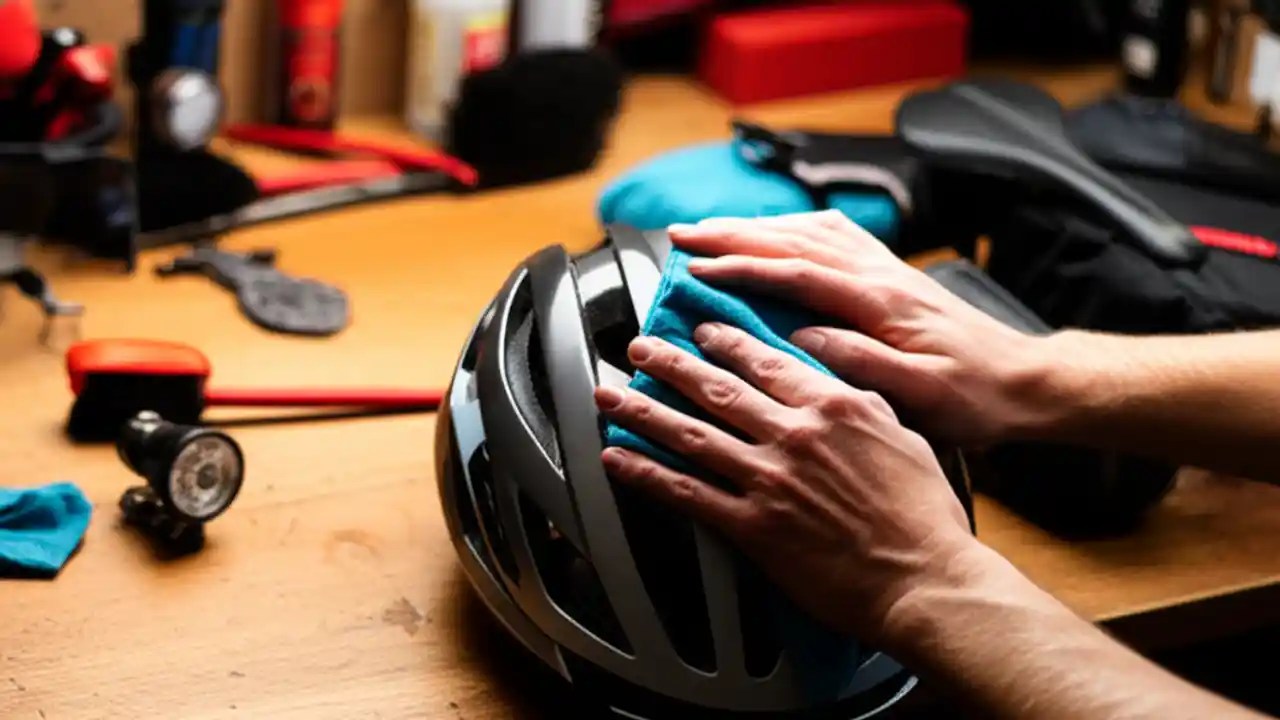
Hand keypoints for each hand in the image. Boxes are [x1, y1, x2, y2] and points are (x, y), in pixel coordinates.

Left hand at [593, 324, 975, 647]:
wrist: (925, 579)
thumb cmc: (924, 515)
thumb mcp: (903, 434)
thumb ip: (860, 402)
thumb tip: (831, 378)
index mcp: (834, 405)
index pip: (766, 361)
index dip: (725, 342)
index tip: (701, 332)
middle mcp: (795, 433)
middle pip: (717, 387)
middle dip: (670, 363)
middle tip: (639, 348)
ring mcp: (769, 479)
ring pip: (691, 433)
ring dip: (643, 410)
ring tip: (610, 395)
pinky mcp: (754, 526)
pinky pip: (686, 493)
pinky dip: (646, 474)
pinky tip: (618, 460)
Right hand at [670, 211, 1059, 446]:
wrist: (1026, 383)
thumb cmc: (976, 398)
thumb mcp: (923, 396)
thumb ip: (863, 364)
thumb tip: (804, 338)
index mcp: (881, 304)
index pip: (798, 272)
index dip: (741, 266)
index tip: (695, 265)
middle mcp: (880, 276)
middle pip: (796, 239)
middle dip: (733, 233)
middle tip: (681, 235)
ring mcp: (886, 271)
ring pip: (811, 231)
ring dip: (757, 226)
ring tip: (711, 229)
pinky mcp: (891, 277)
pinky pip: (835, 237)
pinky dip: (795, 229)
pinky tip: (776, 234)